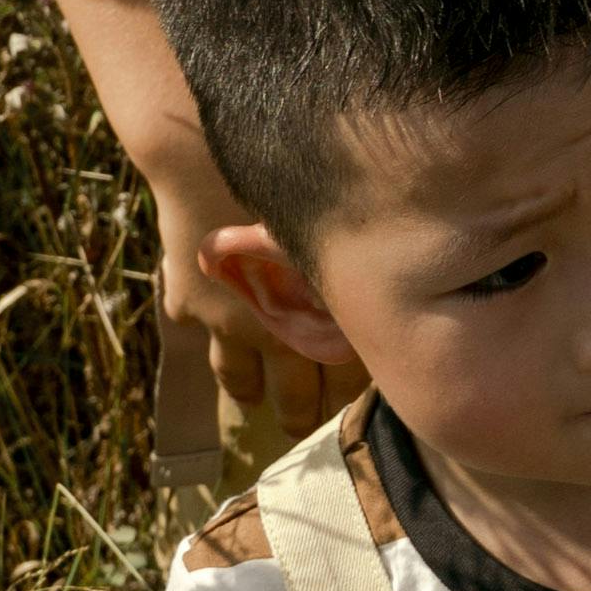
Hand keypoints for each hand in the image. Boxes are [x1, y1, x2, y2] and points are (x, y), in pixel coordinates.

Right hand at [142, 128, 344, 450]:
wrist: (210, 164)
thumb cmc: (296, 177)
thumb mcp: (343, 221)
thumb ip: (361, 258)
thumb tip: (400, 272)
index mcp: (328, 314)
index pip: (350, 373)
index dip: (353, 390)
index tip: (356, 403)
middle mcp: (281, 332)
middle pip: (297, 393)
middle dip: (303, 413)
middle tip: (305, 427)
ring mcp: (230, 325)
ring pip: (241, 379)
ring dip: (250, 393)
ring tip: (254, 404)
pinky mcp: (190, 307)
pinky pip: (197, 332)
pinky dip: (205, 336)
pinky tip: (208, 338)